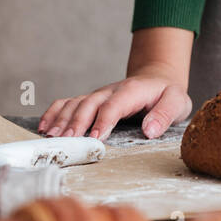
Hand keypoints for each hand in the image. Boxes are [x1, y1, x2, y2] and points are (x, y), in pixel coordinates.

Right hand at [39, 64, 191, 139]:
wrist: (158, 78)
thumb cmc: (167, 93)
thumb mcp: (177, 102)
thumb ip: (164, 115)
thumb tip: (149, 131)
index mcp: (132, 91)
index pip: (114, 105)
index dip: (103, 120)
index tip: (94, 138)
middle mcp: (111, 91)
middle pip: (89, 104)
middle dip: (77, 123)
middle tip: (67, 142)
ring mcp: (99, 95)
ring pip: (75, 104)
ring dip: (62, 120)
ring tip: (51, 137)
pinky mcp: (91, 100)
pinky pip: (68, 103)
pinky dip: (54, 113)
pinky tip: (44, 127)